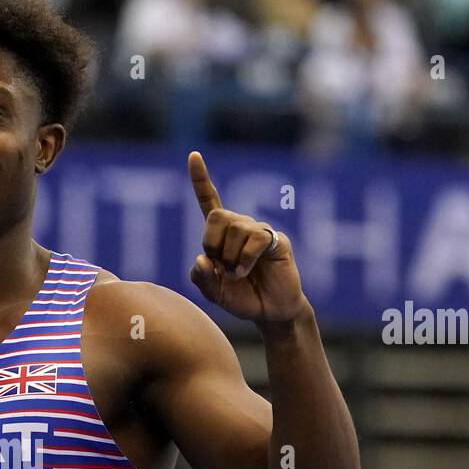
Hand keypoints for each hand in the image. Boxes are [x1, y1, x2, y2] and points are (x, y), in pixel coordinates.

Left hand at [187, 151, 306, 323]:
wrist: (270, 313)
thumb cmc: (243, 298)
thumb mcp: (213, 292)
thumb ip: (200, 277)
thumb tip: (202, 257)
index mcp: (222, 235)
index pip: (209, 201)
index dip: (200, 179)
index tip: (193, 155)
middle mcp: (241, 227)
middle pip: (216, 215)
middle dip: (212, 243)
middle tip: (221, 265)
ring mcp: (259, 231)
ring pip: (234, 228)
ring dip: (230, 258)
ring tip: (239, 273)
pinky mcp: (275, 240)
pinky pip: (254, 239)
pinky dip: (245, 260)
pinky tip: (249, 270)